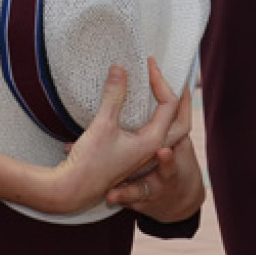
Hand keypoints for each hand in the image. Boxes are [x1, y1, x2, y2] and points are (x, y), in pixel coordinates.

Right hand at [43, 59, 190, 215]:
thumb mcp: (103, 125)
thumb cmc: (89, 163)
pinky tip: (139, 108)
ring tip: (163, 91)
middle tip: (179, 80)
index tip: (148, 64)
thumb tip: (119, 68)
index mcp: (153, 141)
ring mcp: (143, 153)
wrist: (72, 190)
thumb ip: (114, 95)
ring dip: (170, 111)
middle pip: (181, 122)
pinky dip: (153, 118)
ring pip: (168, 130)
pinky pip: (152, 133)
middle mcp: (153, 148)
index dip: (160, 80)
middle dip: (183, 100)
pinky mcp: (131, 154)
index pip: (168, 104)